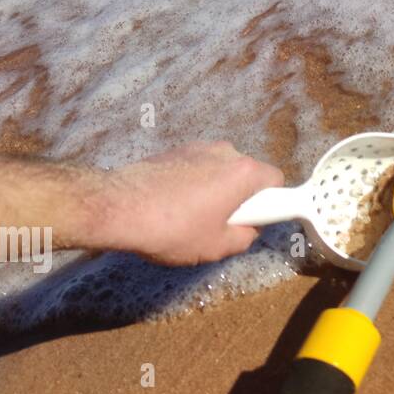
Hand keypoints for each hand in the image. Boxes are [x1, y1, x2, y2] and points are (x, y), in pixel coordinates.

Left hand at [94, 141, 283, 264]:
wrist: (117, 207)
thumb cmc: (173, 229)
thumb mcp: (217, 246)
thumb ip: (246, 237)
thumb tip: (248, 229)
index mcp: (244, 172)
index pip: (276, 181)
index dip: (271, 203)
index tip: (253, 221)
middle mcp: (226, 152)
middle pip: (248, 174)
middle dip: (241, 197)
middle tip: (220, 224)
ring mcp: (199, 147)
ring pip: (221, 171)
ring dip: (217, 190)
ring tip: (191, 216)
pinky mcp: (175, 150)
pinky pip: (199, 167)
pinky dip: (195, 183)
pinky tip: (173, 205)